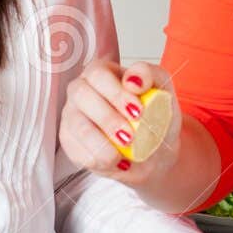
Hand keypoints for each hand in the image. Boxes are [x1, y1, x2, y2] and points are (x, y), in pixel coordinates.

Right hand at [59, 58, 180, 185]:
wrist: (154, 151)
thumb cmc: (154, 116)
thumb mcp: (162, 91)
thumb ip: (150, 75)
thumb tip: (133, 80)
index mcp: (101, 72)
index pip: (98, 73)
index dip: (116, 93)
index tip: (138, 111)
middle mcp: (81, 90)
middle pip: (82, 96)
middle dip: (108, 118)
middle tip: (131, 136)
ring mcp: (72, 115)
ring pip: (77, 126)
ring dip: (102, 142)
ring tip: (124, 152)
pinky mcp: (70, 141)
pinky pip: (76, 150)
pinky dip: (99, 159)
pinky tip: (116, 160)